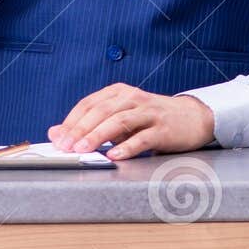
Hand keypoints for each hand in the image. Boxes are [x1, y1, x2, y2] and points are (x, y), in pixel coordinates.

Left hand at [49, 83, 215, 159]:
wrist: (193, 117)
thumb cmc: (151, 119)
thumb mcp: (120, 117)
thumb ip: (91, 124)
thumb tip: (56, 133)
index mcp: (119, 92)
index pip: (88, 104)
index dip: (71, 121)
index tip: (57, 138)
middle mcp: (132, 98)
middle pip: (101, 111)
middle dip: (80, 129)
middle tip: (65, 146)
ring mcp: (149, 112)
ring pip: (119, 121)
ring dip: (99, 136)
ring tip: (83, 149)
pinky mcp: (164, 129)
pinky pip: (143, 137)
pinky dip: (127, 147)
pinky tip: (114, 156)